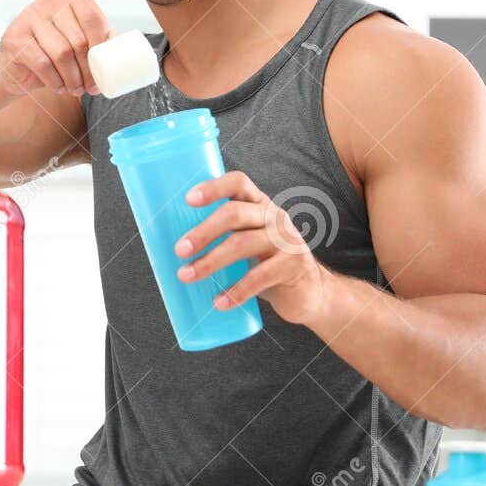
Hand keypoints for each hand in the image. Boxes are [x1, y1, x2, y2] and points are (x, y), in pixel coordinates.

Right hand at [0, 0, 111, 96]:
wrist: (15, 63)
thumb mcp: (78, 40)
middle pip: (78, 40)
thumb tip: (126, 52)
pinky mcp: (15, 36)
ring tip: (75, 90)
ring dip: (72, 78)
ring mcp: (30, 17)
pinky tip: (58, 87)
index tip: (104, 72)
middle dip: (88, 70)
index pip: (93, 19)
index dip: (102, 47)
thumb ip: (100, 41)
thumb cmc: (53, 51)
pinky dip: (54, 80)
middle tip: (90, 88)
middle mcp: (50, 2)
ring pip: (61, 53)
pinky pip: (41, 62)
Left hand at [172, 171, 334, 326]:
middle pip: (234, 214)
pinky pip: (259, 277)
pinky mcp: (293, 266)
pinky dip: (236, 291)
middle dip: (203, 231)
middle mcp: (274, 216)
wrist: (310, 291)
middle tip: (179, 250)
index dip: (214, 187)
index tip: (188, 199)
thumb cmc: (267, 262)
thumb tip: (175, 246)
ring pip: (243, 244)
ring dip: (210, 262)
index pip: (238, 182)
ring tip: (187, 276)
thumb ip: (223, 235)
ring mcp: (286, 240)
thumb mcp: (248, 240)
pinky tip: (219, 302)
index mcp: (259, 204)